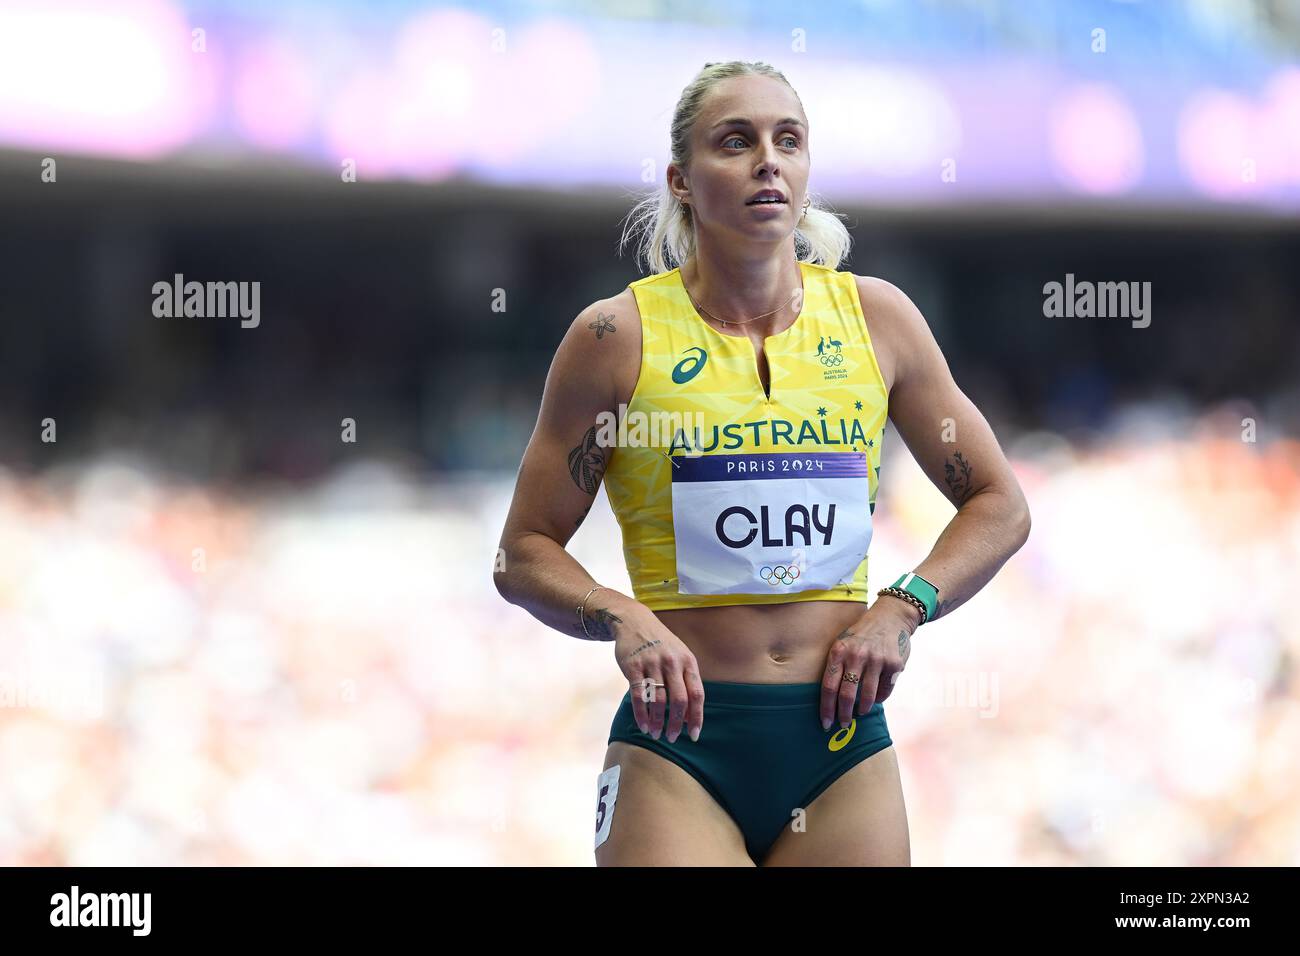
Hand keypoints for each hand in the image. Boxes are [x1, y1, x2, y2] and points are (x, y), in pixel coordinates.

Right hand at [606, 598, 704, 742]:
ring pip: (658, 700)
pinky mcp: (633, 666)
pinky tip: (644, 725)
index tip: (693, 735)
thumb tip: (687, 716)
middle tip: (672, 738)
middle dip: (676, 723)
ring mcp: (652, 663)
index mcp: (687, 661)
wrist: (634, 622)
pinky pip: (639, 695)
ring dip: (658, 721)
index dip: (696, 717)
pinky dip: (642, 714)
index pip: (696, 694)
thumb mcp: (679, 656)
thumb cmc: (660, 645)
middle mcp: (672, 662)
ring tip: (656, 734)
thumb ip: (685, 681)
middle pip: (679, 699)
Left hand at [819, 598, 917, 730]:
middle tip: (843, 724)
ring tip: (860, 713)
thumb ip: (837, 665)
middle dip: (844, 715)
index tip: (825, 723)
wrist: (890, 617)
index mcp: (839, 650)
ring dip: (862, 709)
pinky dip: (878, 698)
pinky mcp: (894, 664)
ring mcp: (877, 660)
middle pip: (847, 695)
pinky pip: (884, 691)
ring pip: (867, 696)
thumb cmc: (861, 635)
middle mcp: (857, 655)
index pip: (829, 686)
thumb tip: (831, 699)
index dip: (826, 708)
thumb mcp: (843, 643)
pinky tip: (875, 698)